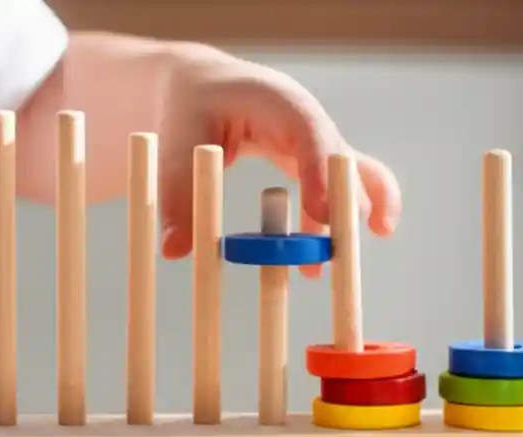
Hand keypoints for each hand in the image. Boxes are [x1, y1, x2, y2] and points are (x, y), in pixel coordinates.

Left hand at [158, 44, 401, 274]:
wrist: (200, 84)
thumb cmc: (189, 103)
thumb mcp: (176, 144)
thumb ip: (177, 194)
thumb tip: (172, 251)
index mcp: (276, 102)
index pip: (309, 132)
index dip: (319, 172)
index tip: (321, 214)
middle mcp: (306, 120)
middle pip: (341, 159)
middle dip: (346, 202)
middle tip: (342, 246)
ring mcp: (313, 141)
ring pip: (349, 175)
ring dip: (349, 215)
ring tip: (336, 264)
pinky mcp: (309, 161)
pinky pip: (334, 189)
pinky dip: (334, 221)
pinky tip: (316, 266)